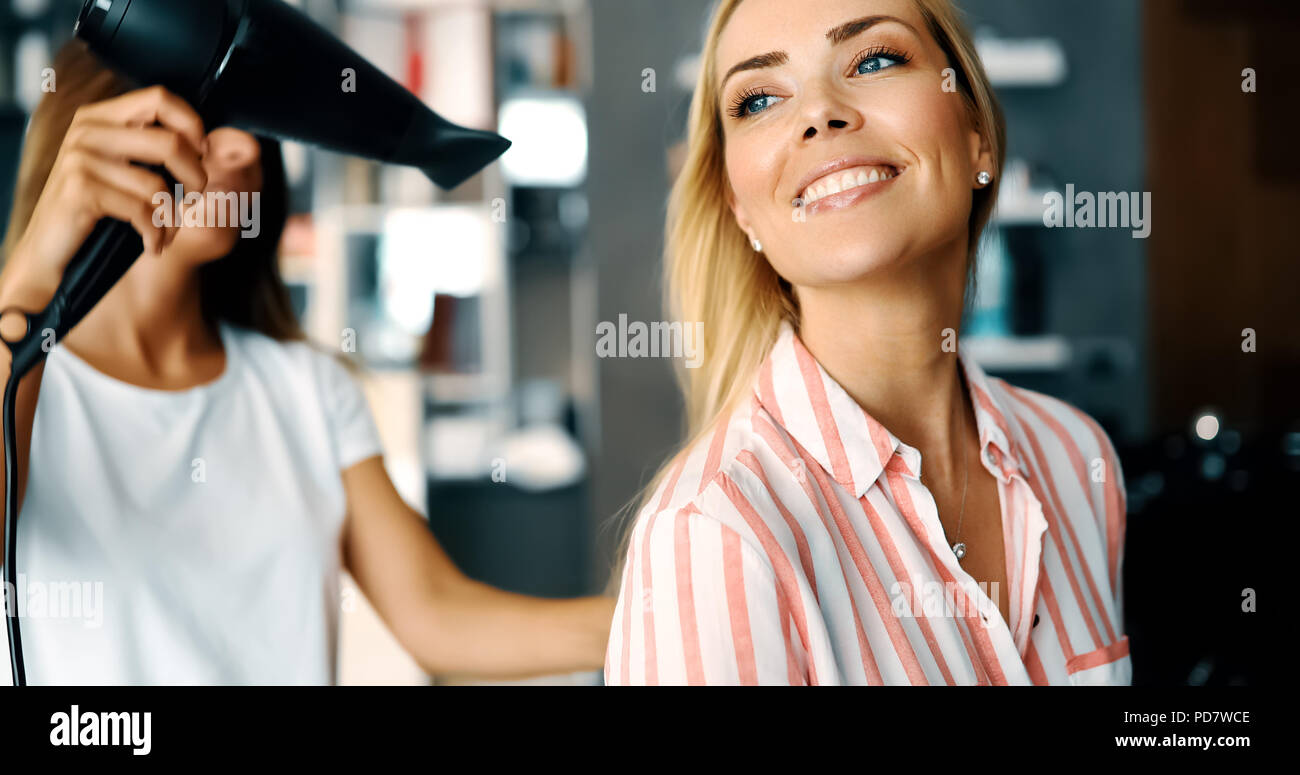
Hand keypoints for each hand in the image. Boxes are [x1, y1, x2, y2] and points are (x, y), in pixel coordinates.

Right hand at [0, 85, 208, 321]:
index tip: (203, 158)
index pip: (161, 98)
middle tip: (194, 202)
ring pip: (157, 184)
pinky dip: (155, 235)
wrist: (58, 256)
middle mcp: (89, 129)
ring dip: (173, 219)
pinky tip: (152, 245)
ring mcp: (80, 157)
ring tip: (167, 231)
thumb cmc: (108, 216)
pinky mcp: (79, 189)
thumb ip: (197, 159)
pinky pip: (140, 210)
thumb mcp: (151, 181)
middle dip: (196, 180)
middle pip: (169, 142)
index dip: (193, 127)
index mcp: (105, 117)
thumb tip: (246, 144)